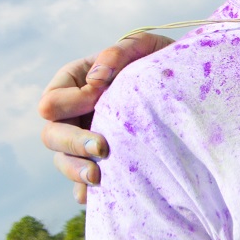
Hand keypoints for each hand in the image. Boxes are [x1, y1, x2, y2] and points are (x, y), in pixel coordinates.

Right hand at [38, 33, 173, 201]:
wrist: (187, 85)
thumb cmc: (160, 60)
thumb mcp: (144, 46)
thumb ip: (119, 53)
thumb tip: (95, 78)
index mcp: (75, 85)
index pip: (52, 100)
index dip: (72, 101)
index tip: (101, 95)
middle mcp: (75, 115)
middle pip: (51, 135)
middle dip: (72, 143)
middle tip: (101, 148)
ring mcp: (86, 139)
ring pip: (64, 161)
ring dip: (77, 171)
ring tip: (98, 178)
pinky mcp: (102, 161)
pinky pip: (83, 184)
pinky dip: (88, 190)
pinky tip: (101, 193)